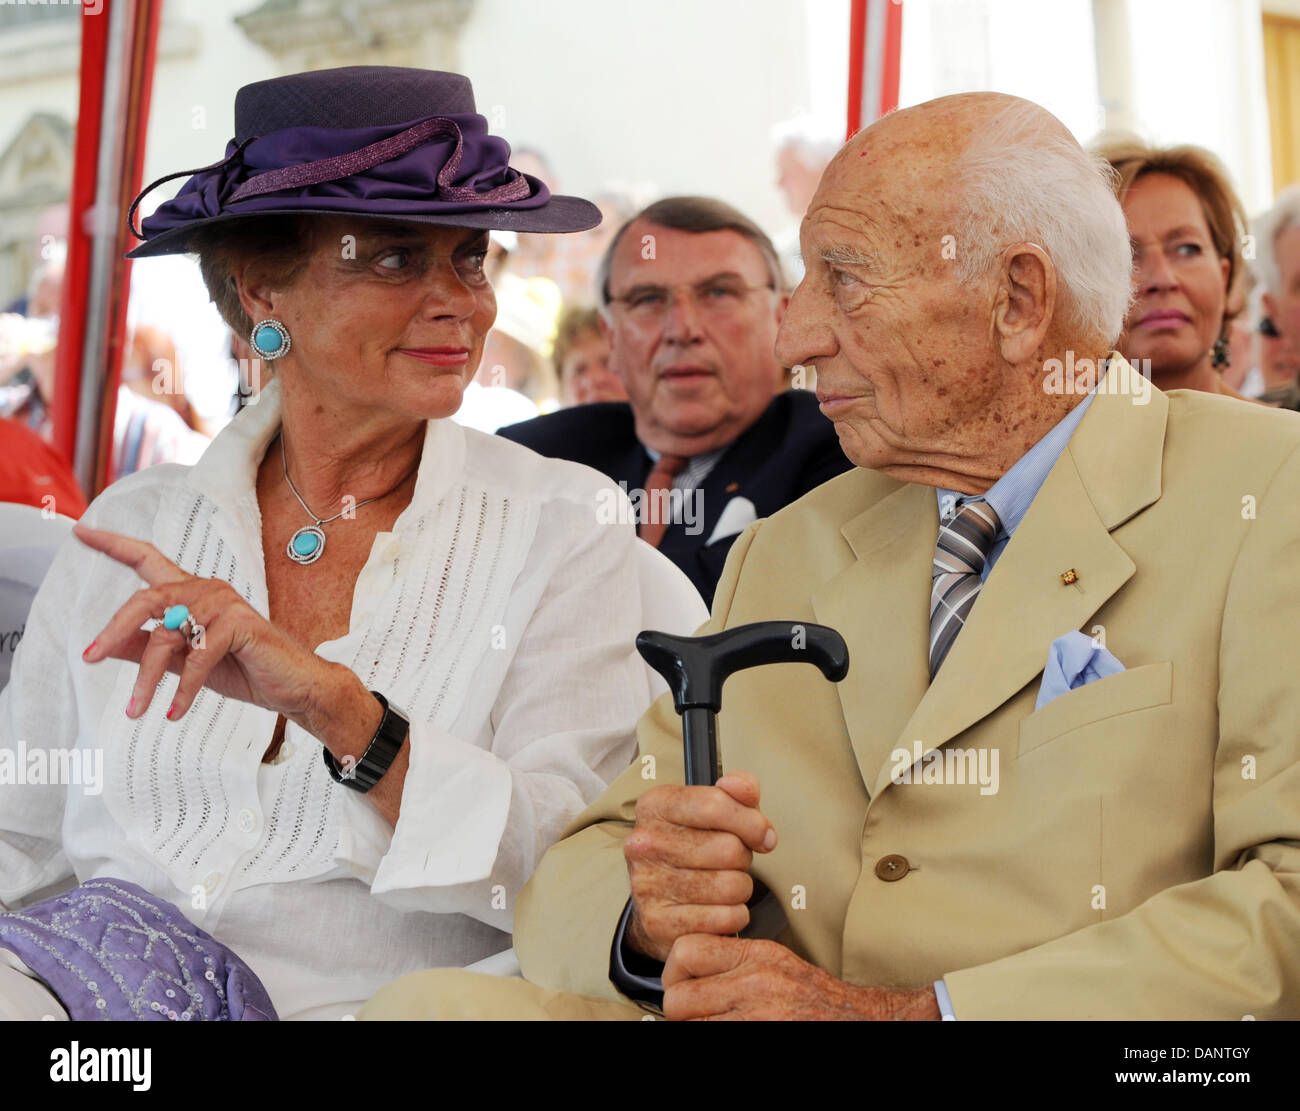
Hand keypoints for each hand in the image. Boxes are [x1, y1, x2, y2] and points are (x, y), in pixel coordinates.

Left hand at [75, 524, 336, 726]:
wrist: (292, 685)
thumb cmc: (244, 669)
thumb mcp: (184, 662)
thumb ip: (149, 650)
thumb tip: (106, 646)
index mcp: (191, 594)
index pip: (148, 561)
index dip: (114, 546)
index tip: (82, 533)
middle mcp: (206, 591)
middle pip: (146, 598)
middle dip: (114, 628)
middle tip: (89, 657)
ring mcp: (223, 605)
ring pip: (167, 636)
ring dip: (147, 678)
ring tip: (136, 710)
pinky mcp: (239, 624)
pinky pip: (197, 657)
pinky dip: (183, 688)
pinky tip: (174, 711)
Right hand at [623, 771, 775, 962]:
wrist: (656, 899)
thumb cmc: (690, 847)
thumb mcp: (710, 810)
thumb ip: (737, 792)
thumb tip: (746, 790)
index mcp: (655, 805)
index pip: (715, 805)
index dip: (751, 822)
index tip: (762, 834)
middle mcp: (644, 843)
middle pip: (729, 849)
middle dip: (743, 858)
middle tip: (731, 862)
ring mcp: (647, 884)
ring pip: (731, 887)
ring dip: (740, 889)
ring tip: (724, 884)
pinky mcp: (657, 922)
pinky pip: (724, 919)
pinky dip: (733, 916)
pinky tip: (719, 909)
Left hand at [662, 934, 942, 1020]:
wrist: (858, 1022)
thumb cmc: (817, 1001)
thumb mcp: (776, 965)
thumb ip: (735, 964)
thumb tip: (688, 974)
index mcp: (756, 955)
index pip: (686, 950)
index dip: (673, 973)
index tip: (681, 985)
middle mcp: (754, 983)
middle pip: (678, 997)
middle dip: (680, 1011)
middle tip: (693, 1016)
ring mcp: (756, 1016)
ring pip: (690, 1025)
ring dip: (694, 1027)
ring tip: (711, 1023)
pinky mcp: (758, 1034)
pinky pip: (712, 1035)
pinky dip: (710, 1034)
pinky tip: (726, 1030)